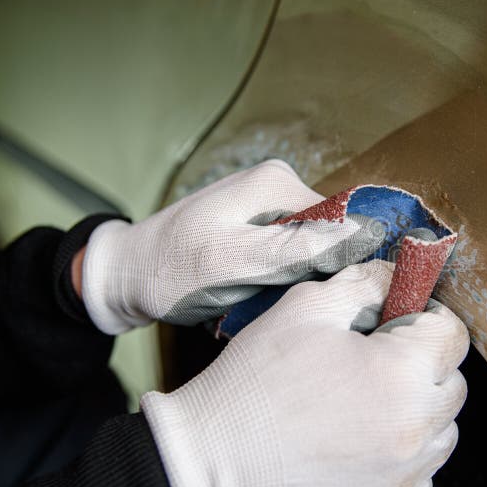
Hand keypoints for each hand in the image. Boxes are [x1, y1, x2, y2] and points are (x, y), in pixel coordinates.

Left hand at [80, 160, 383, 333]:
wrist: (125, 276)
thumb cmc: (170, 271)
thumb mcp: (230, 262)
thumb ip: (293, 249)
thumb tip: (362, 234)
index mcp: (278, 183)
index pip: (345, 223)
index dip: (344, 264)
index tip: (325, 298)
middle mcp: (278, 188)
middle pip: (328, 240)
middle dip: (314, 277)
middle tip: (280, 303)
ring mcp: (266, 210)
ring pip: (309, 256)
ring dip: (293, 284)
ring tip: (262, 303)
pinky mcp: (257, 231)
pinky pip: (287, 261)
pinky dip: (277, 285)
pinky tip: (255, 299)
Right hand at [141, 260, 469, 486]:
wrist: (213, 463)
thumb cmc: (255, 384)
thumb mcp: (304, 309)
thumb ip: (364, 284)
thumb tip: (396, 278)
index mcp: (401, 375)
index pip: (452, 334)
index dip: (427, 316)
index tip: (401, 318)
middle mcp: (416, 432)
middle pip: (452, 384)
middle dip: (424, 363)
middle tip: (376, 357)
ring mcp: (405, 477)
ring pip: (440, 431)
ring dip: (416, 408)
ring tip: (364, 401)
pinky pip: (419, 472)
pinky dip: (401, 451)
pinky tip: (359, 439)